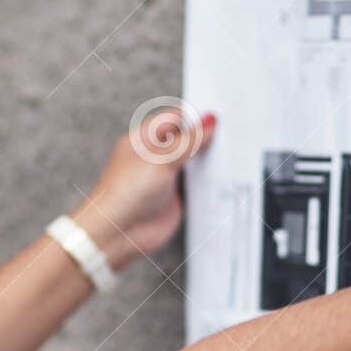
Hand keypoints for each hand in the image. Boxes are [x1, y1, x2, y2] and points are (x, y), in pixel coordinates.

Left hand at [72, 106, 216, 270]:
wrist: (118, 233)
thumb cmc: (127, 192)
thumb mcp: (162, 158)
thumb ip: (189, 140)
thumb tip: (210, 120)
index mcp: (143, 139)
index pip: (174, 119)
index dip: (195, 117)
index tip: (221, 117)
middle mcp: (154, 157)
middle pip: (185, 140)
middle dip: (205, 138)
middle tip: (232, 133)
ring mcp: (164, 178)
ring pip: (192, 163)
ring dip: (208, 160)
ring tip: (233, 152)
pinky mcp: (174, 198)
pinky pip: (195, 186)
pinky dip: (208, 182)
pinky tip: (225, 176)